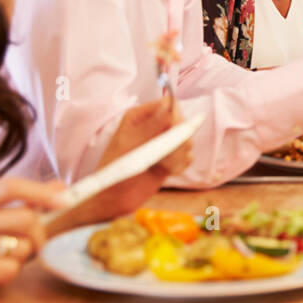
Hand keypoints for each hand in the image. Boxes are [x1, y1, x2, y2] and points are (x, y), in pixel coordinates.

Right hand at [0, 177, 66, 302]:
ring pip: (21, 247)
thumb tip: (60, 186)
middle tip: (30, 248)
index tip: (66, 200)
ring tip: (2, 263)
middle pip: (25, 218)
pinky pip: (9, 269)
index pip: (9, 186)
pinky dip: (9, 275)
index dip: (41, 191)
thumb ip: (26, 205)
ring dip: (22, 259)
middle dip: (38, 236)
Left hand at [48, 96, 192, 233]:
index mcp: (140, 117)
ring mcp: (163, 144)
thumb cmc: (115, 169)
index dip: (175, 117)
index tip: (173, 130)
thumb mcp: (131, 144)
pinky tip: (167, 171)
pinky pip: (188, 157)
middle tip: (165, 152)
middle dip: (178, 139)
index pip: (169, 105)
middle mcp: (154, 127)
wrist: (114, 198)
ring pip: (187, 141)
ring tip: (161, 164)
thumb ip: (153, 125)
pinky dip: (180, 165)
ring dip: (178, 155)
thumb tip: (170, 104)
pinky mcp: (171, 159)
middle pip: (182, 123)